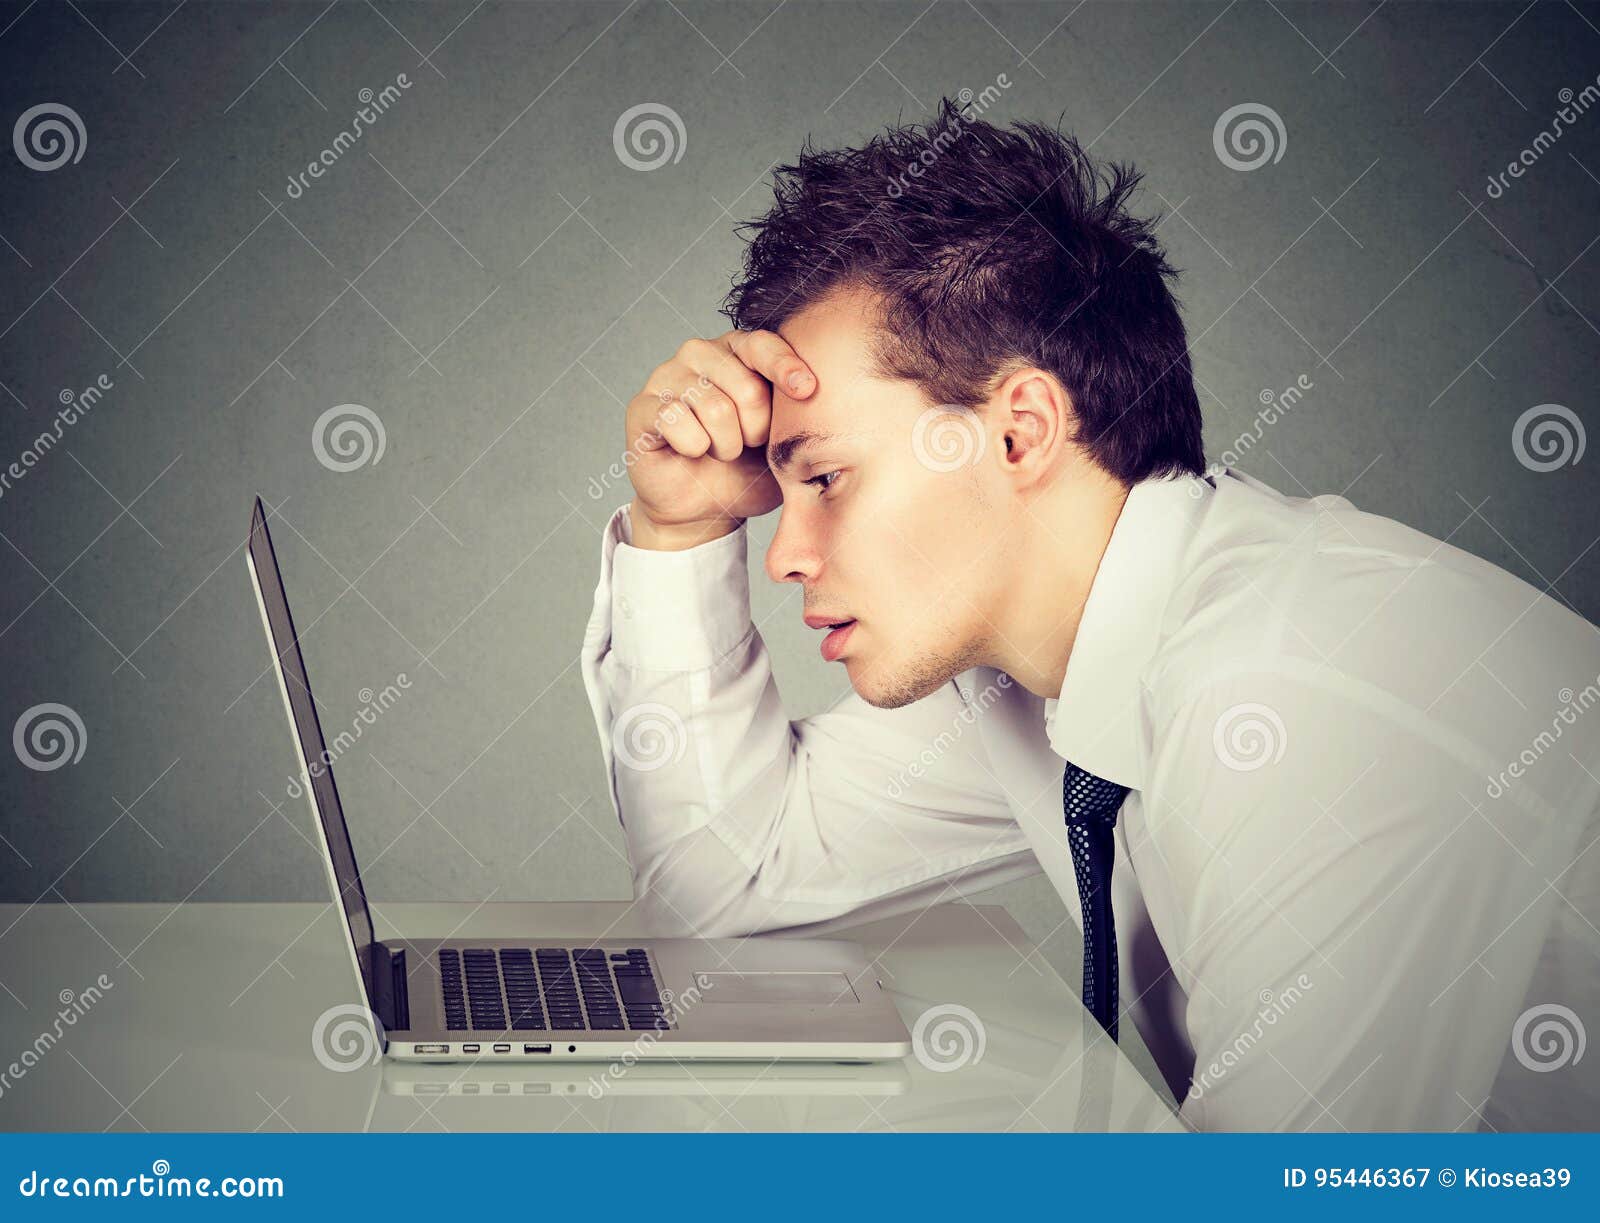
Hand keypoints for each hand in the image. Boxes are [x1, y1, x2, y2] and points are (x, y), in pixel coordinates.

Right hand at [624, 329, 815, 549]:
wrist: (703, 508)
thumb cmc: (746, 470)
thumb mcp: (783, 444)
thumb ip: (800, 416)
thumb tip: (817, 394)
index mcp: (738, 352)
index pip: (762, 345)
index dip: (785, 367)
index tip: (806, 390)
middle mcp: (700, 354)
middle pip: (744, 384)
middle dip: (757, 428)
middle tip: (749, 445)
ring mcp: (666, 376)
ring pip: (713, 406)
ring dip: (725, 445)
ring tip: (720, 451)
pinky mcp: (642, 406)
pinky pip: (677, 421)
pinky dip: (693, 448)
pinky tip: (690, 452)